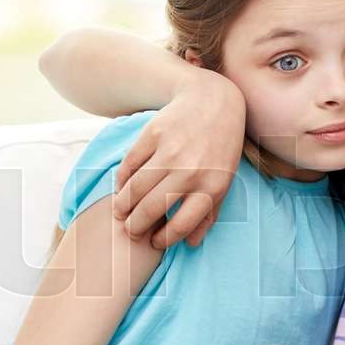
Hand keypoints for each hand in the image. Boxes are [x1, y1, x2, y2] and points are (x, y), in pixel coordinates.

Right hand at [113, 69, 245, 249]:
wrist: (214, 101)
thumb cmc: (221, 148)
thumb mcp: (225, 181)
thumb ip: (208, 213)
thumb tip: (189, 243)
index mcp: (211, 186)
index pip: (181, 225)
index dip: (163, 239)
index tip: (153, 242)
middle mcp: (190, 170)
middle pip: (152, 208)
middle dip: (136, 226)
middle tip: (130, 231)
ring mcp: (169, 151)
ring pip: (136, 188)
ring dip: (123, 205)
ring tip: (120, 213)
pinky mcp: (153, 134)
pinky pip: (130, 164)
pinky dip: (122, 179)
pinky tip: (122, 187)